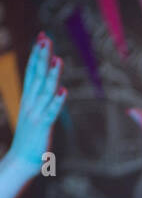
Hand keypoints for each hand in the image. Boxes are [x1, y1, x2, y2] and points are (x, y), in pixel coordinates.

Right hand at [5, 34, 64, 177]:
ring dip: (51, 75)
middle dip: (41, 56)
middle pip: (36, 75)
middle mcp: (30, 103)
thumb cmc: (30, 138)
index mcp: (28, 99)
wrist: (21, 160)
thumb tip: (51, 88)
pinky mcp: (43, 127)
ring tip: (58, 59)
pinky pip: (51, 112)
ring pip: (44, 91)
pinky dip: (57, 102)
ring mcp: (36, 114)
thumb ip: (40, 101)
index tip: (42, 37)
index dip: (37, 54)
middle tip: (46, 38)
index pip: (32, 71)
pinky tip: (64, 91)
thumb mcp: (34, 115)